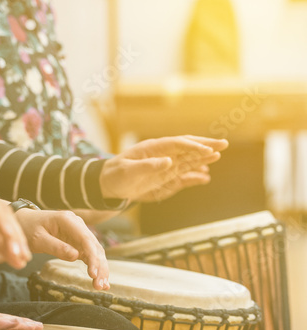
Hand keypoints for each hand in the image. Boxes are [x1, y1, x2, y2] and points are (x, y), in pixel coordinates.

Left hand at [16, 209, 108, 289]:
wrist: (24, 222)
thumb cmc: (29, 229)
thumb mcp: (38, 239)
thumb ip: (56, 247)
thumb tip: (75, 256)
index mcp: (68, 220)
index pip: (86, 240)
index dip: (92, 257)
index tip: (94, 273)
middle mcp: (78, 224)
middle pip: (94, 246)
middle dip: (100, 266)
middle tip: (100, 285)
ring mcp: (79, 233)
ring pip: (95, 252)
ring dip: (100, 269)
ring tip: (102, 286)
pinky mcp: (78, 242)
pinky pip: (90, 255)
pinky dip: (95, 267)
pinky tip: (101, 279)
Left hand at [100, 136, 226, 203]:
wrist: (107, 185)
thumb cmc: (115, 176)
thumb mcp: (128, 171)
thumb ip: (147, 166)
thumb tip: (168, 161)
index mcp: (152, 148)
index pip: (177, 144)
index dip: (193, 146)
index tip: (207, 150)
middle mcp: (161, 154)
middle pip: (187, 147)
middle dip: (205, 145)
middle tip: (224, 144)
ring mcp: (163, 164)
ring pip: (187, 159)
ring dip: (202, 157)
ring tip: (218, 155)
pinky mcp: (163, 175)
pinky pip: (182, 173)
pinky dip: (194, 174)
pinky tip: (204, 175)